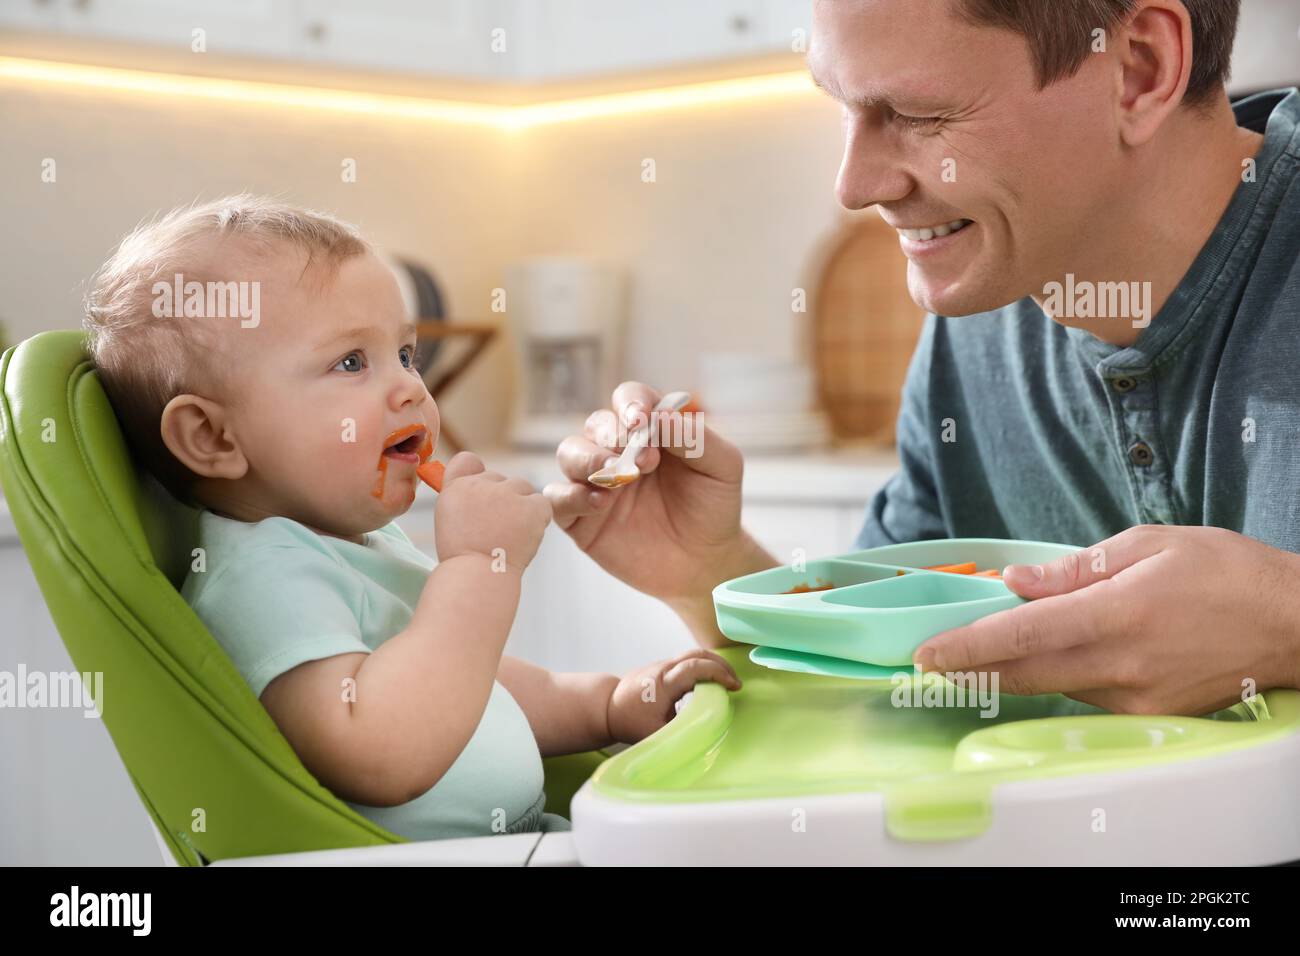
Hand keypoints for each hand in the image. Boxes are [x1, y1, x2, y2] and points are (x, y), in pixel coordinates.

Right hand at [434, 451, 551, 571]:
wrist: (477, 577)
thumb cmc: (463, 557)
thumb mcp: (449, 521)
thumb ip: (464, 499)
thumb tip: (480, 492)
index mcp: (456, 486)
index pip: (468, 461)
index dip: (477, 478)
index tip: (479, 499)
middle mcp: (481, 483)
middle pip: (500, 480)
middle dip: (501, 500)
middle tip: (495, 531)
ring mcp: (507, 492)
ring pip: (522, 488)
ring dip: (521, 508)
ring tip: (510, 536)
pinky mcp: (531, 505)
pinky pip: (541, 503)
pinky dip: (538, 518)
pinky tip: (524, 536)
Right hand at [544, 382, 771, 612]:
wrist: (705, 562)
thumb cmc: (714, 507)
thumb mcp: (722, 466)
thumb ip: (695, 438)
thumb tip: (660, 415)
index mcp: (649, 431)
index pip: (629, 399)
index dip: (631, 403)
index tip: (642, 421)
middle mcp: (618, 450)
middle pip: (595, 423)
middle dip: (612, 435)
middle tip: (643, 462)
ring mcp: (596, 483)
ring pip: (569, 452)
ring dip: (587, 458)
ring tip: (616, 478)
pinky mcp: (581, 518)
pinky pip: (557, 497)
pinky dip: (570, 495)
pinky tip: (600, 504)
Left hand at [606, 649, 741, 743]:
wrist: (607, 707)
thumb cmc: (630, 721)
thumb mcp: (656, 733)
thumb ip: (681, 729)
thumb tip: (705, 730)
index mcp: (663, 683)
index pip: (695, 668)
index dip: (718, 674)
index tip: (733, 687)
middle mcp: (663, 668)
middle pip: (697, 654)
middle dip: (721, 665)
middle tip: (735, 682)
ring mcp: (662, 664)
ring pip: (693, 654)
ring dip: (713, 664)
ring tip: (727, 682)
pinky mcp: (663, 667)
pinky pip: (687, 660)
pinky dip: (704, 666)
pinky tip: (710, 682)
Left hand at [912, 525, 1299, 714]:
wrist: (1295, 625)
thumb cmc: (1226, 574)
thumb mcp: (1148, 545)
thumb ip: (1073, 569)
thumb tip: (1014, 582)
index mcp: (1116, 614)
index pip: (1021, 636)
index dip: (966, 647)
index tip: (925, 653)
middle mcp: (1122, 665)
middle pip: (1023, 674)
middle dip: (970, 668)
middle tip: (930, 659)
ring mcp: (1136, 700)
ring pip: (1053, 686)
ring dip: (1016, 668)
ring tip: (991, 643)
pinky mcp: (1150, 718)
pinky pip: (1086, 697)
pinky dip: (1060, 675)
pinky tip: (1056, 654)